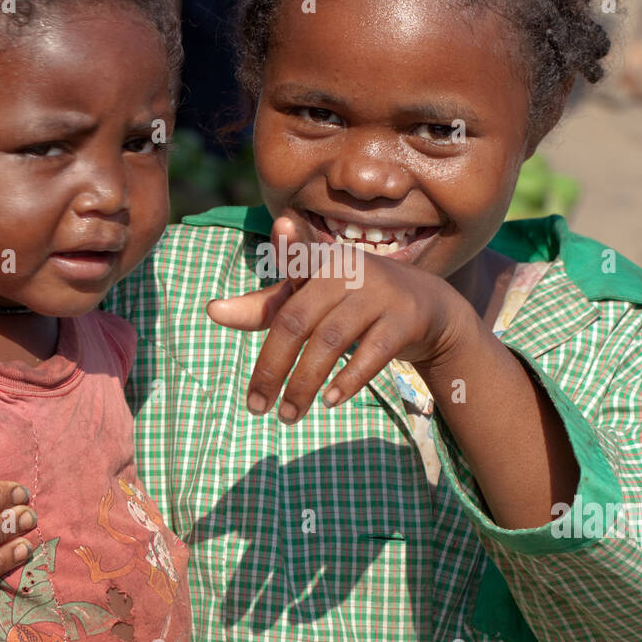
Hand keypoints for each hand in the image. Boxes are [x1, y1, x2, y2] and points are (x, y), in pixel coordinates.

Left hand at [206, 215, 466, 422]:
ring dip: (304, 383)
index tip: (282, 226)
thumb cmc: (355, 303)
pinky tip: (328, 401)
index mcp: (322, 261)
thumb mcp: (313, 300)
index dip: (290, 244)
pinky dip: (348, 379)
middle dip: (272, 367)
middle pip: (298, 319)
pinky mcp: (406, 319)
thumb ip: (266, 307)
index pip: (299, 256)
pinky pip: (373, 352)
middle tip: (256, 406)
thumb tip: (212, 311)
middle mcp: (350, 270)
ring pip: (331, 340)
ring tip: (288, 415)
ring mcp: (380, 293)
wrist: (429, 308)